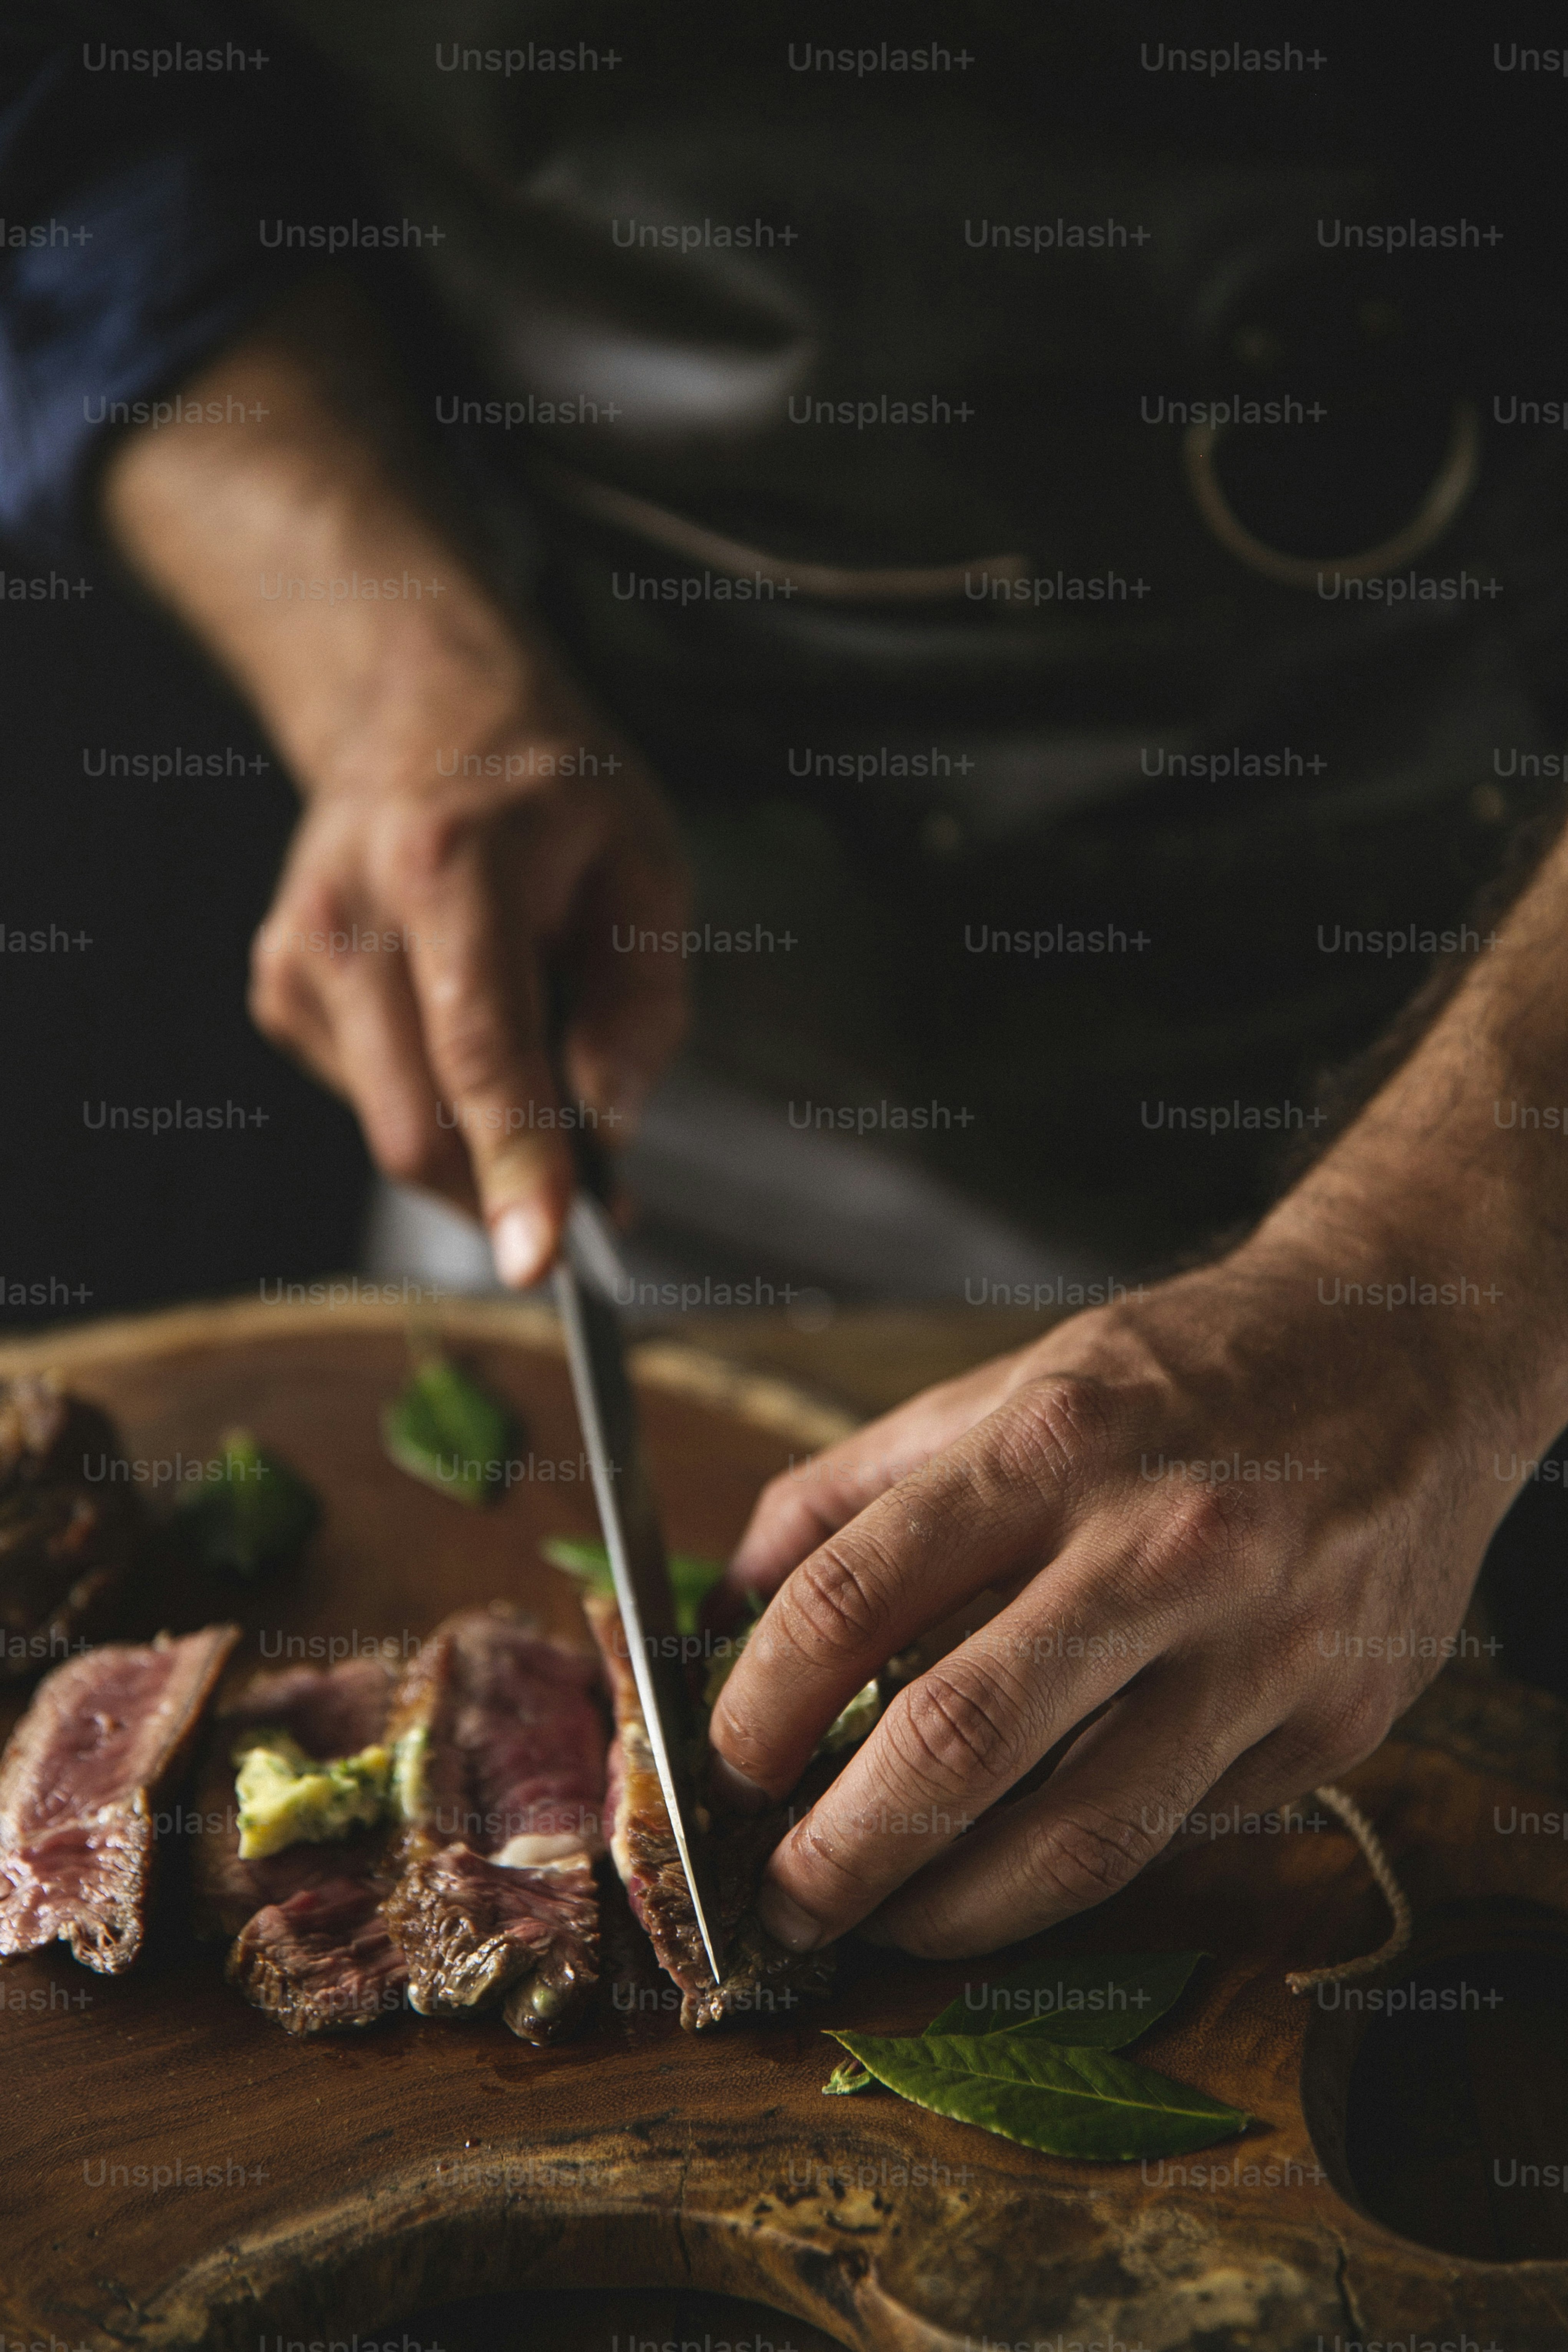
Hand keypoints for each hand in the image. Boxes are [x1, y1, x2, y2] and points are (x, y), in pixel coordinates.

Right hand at [100, 279, 688, 1281]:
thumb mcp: (645, 863)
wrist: (414, 705)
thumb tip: (609, 1125)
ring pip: (394, 1128)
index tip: (541, 1263)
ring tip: (525, 1037)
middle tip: (595, 1197)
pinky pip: (372, 1100)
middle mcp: (350, 918)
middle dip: (507, 1189)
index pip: (482, 1053)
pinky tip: (458, 1013)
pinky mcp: (278, 992)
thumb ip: (640, 1001)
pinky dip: (434, 1097)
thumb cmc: (548, 789)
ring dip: (476, 1137)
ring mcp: (298, 958)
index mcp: (451, 869)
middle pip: (418, 1123)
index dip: (515, 1168)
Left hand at [708, 1234, 1528, 1958]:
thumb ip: (858, 1481)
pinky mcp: (1329, 1721)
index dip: (765, 1698)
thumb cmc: (1189, 1370)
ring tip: (884, 1923)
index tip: (722, 1761)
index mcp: (1052, 1445)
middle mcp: (1156, 1547)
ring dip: (954, 1909)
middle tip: (777, 1900)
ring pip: (1082, 1837)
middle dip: (841, 1850)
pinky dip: (1082, 1872)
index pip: (859, 1594)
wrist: (1406, 1344)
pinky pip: (1178, 1831)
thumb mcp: (1010, 1380)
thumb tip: (729, 1591)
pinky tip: (1021, 1875)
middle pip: (959, 1740)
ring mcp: (1257, 1646)